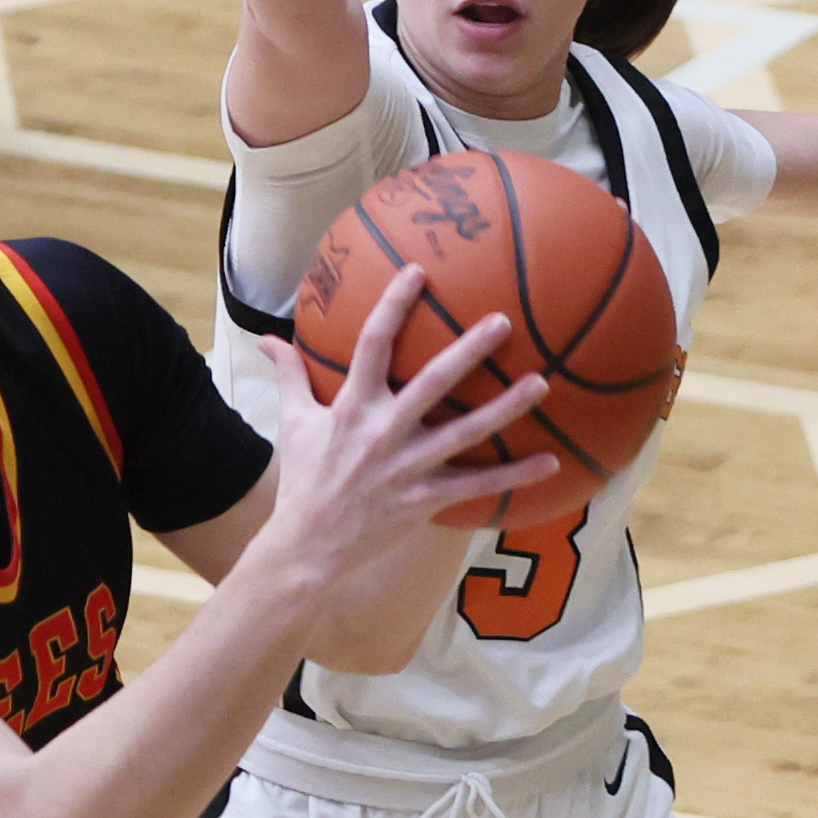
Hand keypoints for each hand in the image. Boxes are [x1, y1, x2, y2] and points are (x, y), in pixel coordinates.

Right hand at [262, 265, 556, 573]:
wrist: (307, 546)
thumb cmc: (304, 479)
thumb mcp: (294, 422)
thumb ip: (289, 375)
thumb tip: (266, 339)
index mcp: (351, 407)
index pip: (371, 344)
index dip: (394, 305)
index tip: (418, 271)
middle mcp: (382, 433)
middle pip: (432, 384)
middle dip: (469, 351)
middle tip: (503, 321)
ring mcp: (407, 469)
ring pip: (465, 433)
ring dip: (506, 408)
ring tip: (542, 382)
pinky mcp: (425, 502)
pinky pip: (477, 486)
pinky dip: (515, 476)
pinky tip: (552, 462)